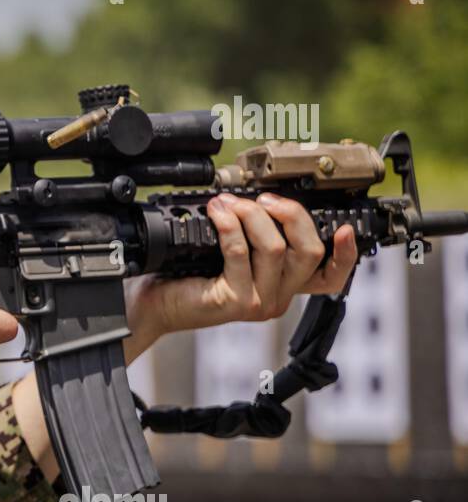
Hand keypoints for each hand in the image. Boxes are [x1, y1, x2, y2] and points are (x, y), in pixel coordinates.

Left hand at [126, 192, 359, 350]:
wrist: (156, 303)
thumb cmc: (190, 275)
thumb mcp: (233, 254)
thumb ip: (257, 236)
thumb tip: (264, 198)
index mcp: (285, 285)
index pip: (330, 277)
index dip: (347, 254)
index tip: (346, 227)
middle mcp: (279, 297)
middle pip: (309, 250)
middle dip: (289, 213)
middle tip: (261, 199)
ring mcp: (260, 302)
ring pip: (275, 249)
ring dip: (251, 215)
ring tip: (227, 202)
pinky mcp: (236, 302)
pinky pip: (240, 253)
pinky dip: (229, 226)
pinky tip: (216, 212)